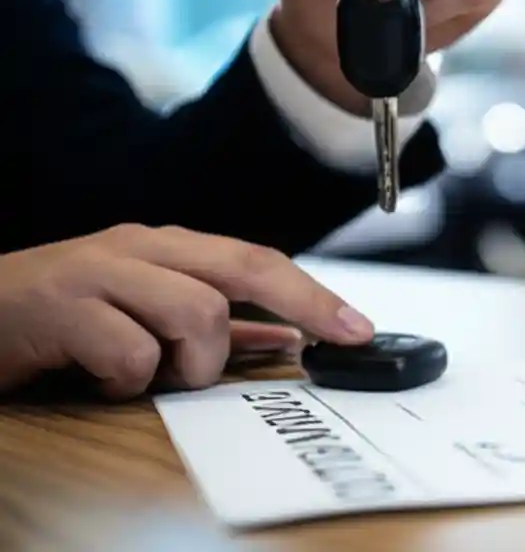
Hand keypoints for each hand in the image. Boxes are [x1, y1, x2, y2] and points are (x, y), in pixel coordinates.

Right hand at [0, 225, 374, 399]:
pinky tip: (102, 381)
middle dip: (304, 304)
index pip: (257, 259)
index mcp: (163, 248)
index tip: (359, 329)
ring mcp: (99, 272)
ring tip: (156, 376)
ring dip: (191, 363)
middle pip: (244, 267)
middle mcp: (138, 249)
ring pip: (197, 313)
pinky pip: (131, 354)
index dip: (313, 293)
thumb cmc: (59, 319)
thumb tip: (285, 338)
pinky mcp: (60, 307)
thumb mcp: (141, 313)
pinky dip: (129, 382)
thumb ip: (212, 325)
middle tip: (336, 342)